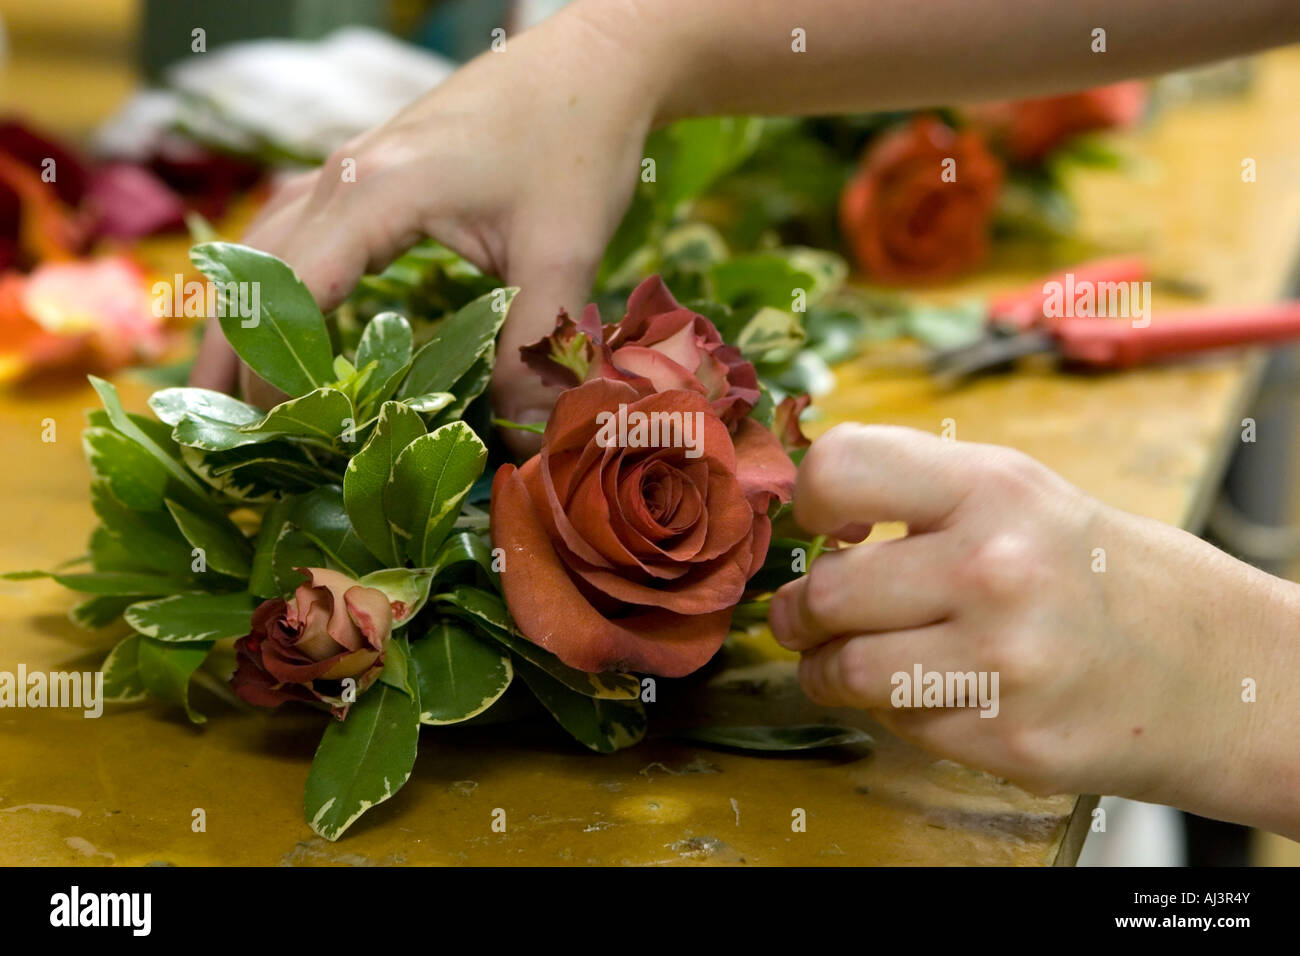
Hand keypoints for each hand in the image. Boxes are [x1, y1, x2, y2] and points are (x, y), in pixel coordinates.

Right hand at [190, 2, 666, 432]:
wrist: (592, 61)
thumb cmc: (577, 143)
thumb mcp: (565, 251)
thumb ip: (535, 347)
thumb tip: (522, 445)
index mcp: (375, 192)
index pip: (290, 296)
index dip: (277, 374)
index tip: (294, 440)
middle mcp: (341, 177)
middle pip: (250, 274)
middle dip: (229, 358)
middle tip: (227, 440)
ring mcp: (346, 168)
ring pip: (260, 251)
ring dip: (241, 322)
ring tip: (229, 397)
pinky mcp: (365, 171)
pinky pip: (292, 234)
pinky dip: (274, 289)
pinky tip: (285, 328)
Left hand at [770, 423, 1299, 836]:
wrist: (1207, 665)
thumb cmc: (1086, 569)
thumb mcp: (1015, 493)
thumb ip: (912, 493)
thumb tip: (801, 516)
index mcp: (991, 487)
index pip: (840, 471)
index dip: (809, 503)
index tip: (823, 529)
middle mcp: (995, 567)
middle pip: (825, 593)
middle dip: (800, 612)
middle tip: (807, 615)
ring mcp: (1003, 659)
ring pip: (844, 670)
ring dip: (827, 669)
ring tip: (841, 660)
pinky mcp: (1005, 737)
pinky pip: (896, 722)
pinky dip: (893, 709)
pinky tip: (928, 690)